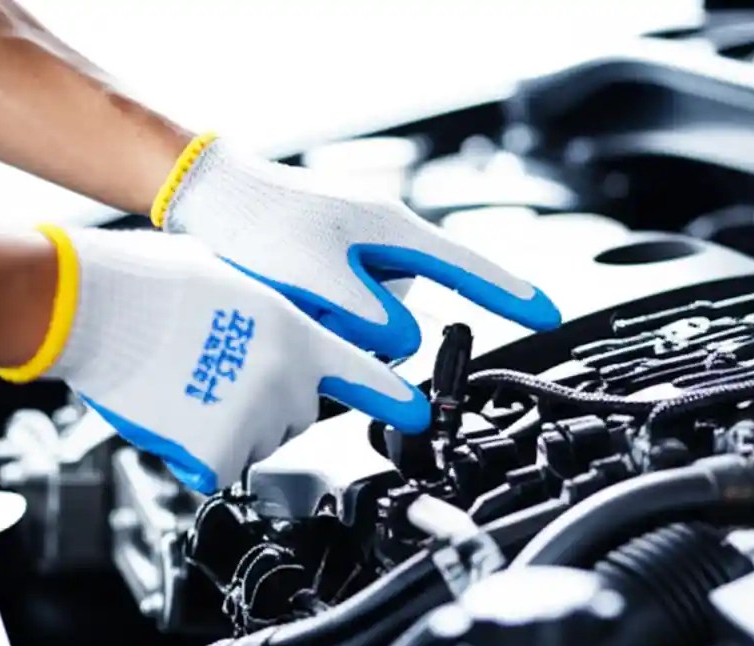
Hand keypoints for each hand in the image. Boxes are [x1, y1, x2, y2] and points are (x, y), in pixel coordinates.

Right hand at [0, 227, 428, 492]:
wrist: (95, 305)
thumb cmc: (152, 284)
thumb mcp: (238, 287)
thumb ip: (273, 323)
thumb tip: (279, 343)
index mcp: (297, 332)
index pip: (364, 375)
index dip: (394, 400)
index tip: (416, 416)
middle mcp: (287, 379)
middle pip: (297, 415)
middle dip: (266, 404)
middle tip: (218, 374)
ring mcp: (254, 419)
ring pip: (254, 443)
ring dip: (228, 428)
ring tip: (187, 387)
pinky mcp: (215, 453)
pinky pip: (214, 468)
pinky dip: (194, 455)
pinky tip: (172, 416)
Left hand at [153, 135, 561, 359]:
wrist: (206, 196)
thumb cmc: (259, 223)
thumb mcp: (323, 281)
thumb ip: (374, 320)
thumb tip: (401, 341)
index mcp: (393, 230)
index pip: (470, 268)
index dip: (512, 296)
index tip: (547, 315)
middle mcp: (382, 238)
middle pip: (407, 310)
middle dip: (371, 328)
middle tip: (318, 311)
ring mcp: (354, 250)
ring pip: (372, 316)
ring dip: (337, 323)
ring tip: (292, 298)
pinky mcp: (327, 263)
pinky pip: (343, 307)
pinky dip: (319, 313)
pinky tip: (287, 299)